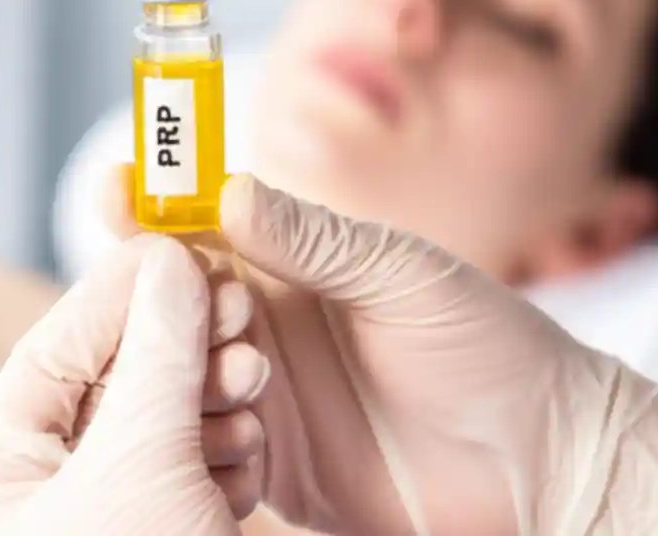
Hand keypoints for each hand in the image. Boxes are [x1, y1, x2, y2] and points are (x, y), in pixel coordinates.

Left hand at [0, 236, 269, 534]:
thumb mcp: (140, 465)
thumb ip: (156, 358)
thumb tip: (169, 265)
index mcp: (1, 480)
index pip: (50, 353)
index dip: (115, 291)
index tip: (173, 246)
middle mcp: (49, 494)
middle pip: (116, 380)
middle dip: (182, 343)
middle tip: (234, 306)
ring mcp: (112, 515)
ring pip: (164, 422)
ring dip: (216, 394)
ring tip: (250, 378)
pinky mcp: (167, 533)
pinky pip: (194, 470)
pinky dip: (228, 453)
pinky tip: (249, 452)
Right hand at [102, 168, 657, 534]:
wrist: (542, 461)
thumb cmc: (489, 347)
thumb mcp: (401, 274)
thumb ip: (314, 238)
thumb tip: (225, 190)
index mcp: (288, 267)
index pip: (197, 226)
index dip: (148, 203)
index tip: (115, 189)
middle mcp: (260, 330)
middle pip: (161, 306)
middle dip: (150, 302)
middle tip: (196, 310)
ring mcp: (260, 401)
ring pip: (169, 382)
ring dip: (177, 377)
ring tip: (248, 382)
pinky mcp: (270, 469)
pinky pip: (203, 453)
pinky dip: (200, 444)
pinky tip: (241, 442)